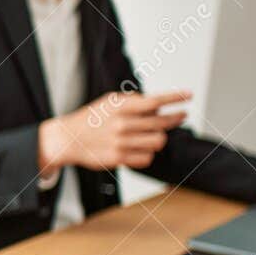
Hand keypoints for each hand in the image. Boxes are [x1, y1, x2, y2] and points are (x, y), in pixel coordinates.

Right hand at [39, 89, 189, 172]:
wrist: (67, 139)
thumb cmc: (89, 119)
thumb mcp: (108, 101)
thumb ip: (131, 100)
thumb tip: (154, 104)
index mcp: (120, 108)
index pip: (154, 101)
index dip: (175, 98)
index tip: (188, 95)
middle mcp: (122, 125)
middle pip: (161, 123)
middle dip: (176, 119)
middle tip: (181, 116)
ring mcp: (121, 143)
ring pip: (158, 142)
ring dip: (159, 138)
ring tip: (154, 135)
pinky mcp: (118, 159)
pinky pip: (146, 158)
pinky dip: (147, 153)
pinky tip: (140, 148)